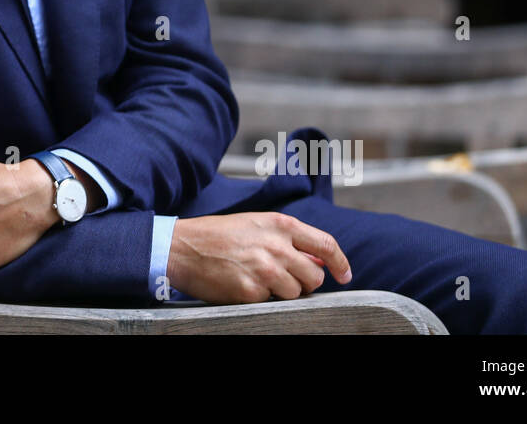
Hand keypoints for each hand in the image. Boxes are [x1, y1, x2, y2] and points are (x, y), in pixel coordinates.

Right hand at [166, 212, 351, 303]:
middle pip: (314, 275)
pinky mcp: (251, 291)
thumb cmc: (218, 235)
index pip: (326, 244)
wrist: (182, 248)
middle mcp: (276, 246)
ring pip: (296, 293)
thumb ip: (288, 239)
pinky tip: (243, 285)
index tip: (345, 275)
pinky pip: (270, 303)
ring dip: (283, 292)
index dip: (340, 263)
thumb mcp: (256, 225)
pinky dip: (260, 299)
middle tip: (286, 279)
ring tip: (258, 280)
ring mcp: (264, 269)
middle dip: (305, 282)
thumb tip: (319, 260)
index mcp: (280, 224)